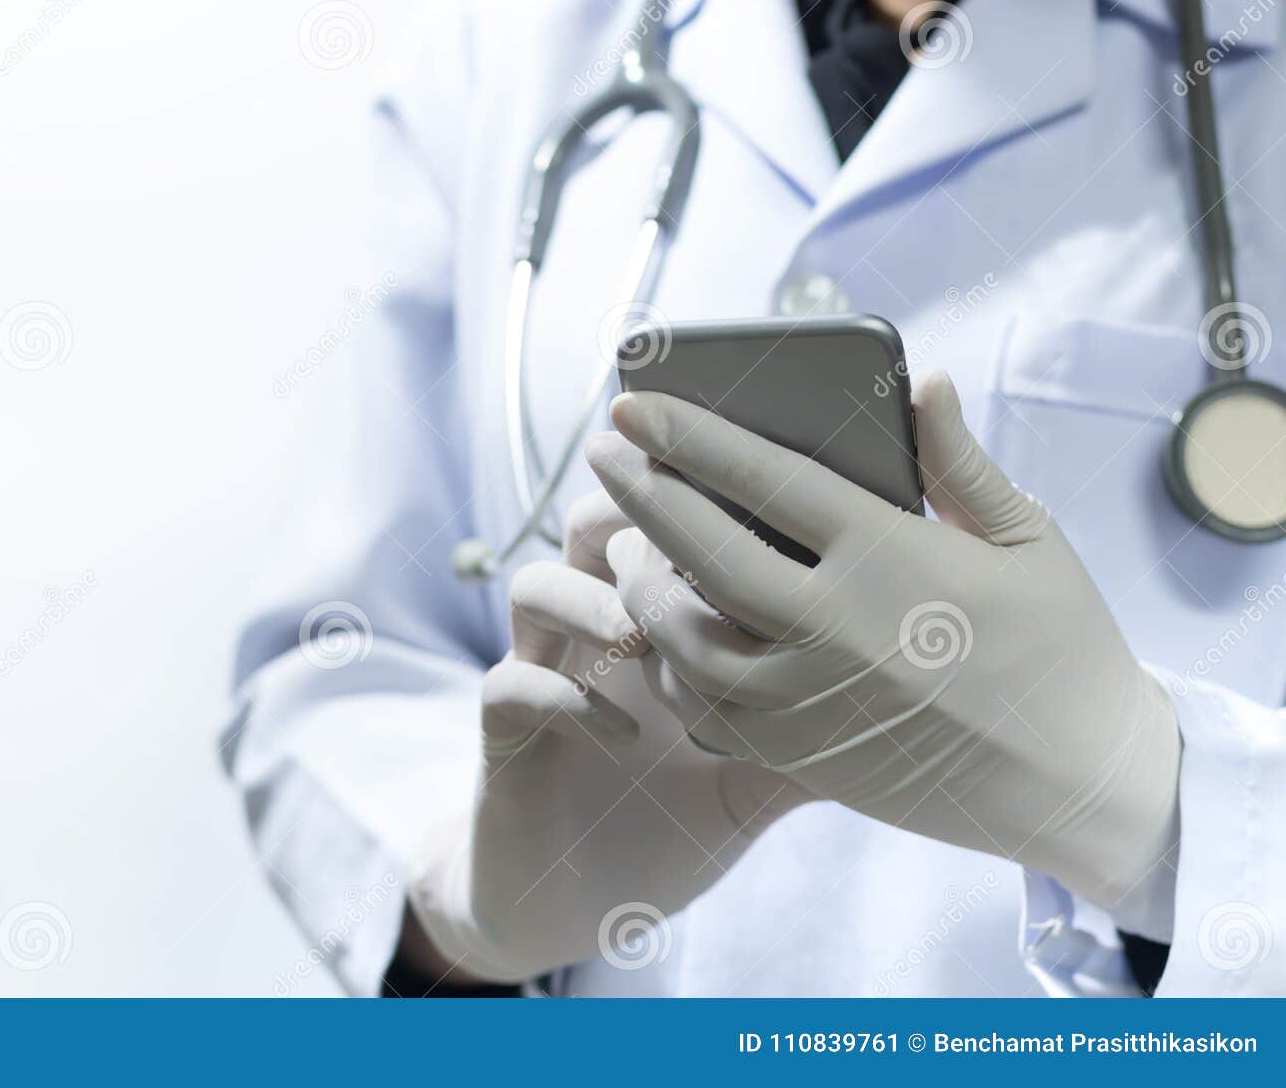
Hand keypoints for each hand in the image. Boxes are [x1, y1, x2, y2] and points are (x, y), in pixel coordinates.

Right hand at [406, 490, 806, 984]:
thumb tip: (905, 713)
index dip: (697, 500)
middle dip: (633, 522)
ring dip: (596, 604)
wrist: (573, 908)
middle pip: (585, 524)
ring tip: (650, 644)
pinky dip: (568, 697)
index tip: (760, 512)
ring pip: (535, 584)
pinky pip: (514, 683)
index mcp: (648, 626)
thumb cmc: (663, 831)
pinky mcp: (503, 733)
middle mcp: (587, 636)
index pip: (661, 522)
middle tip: (688, 558)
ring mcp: (540, 674)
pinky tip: (623, 737)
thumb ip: (808, 741)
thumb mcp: (748, 783)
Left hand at [585, 371, 1180, 932]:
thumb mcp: (1027, 540)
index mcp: (892, 559)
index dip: (692, 437)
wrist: (1082, 784)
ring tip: (625, 542)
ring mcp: (809, 700)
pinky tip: (663, 628)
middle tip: (603, 449)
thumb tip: (925, 382)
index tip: (637, 404)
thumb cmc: (1062, 647)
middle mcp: (837, 628)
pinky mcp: (798, 756)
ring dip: (641, 582)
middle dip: (640, 492)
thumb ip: (960, 462)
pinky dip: (669, 664)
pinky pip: (701, 707)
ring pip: (684, 637)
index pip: (767, 480)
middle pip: (703, 550)